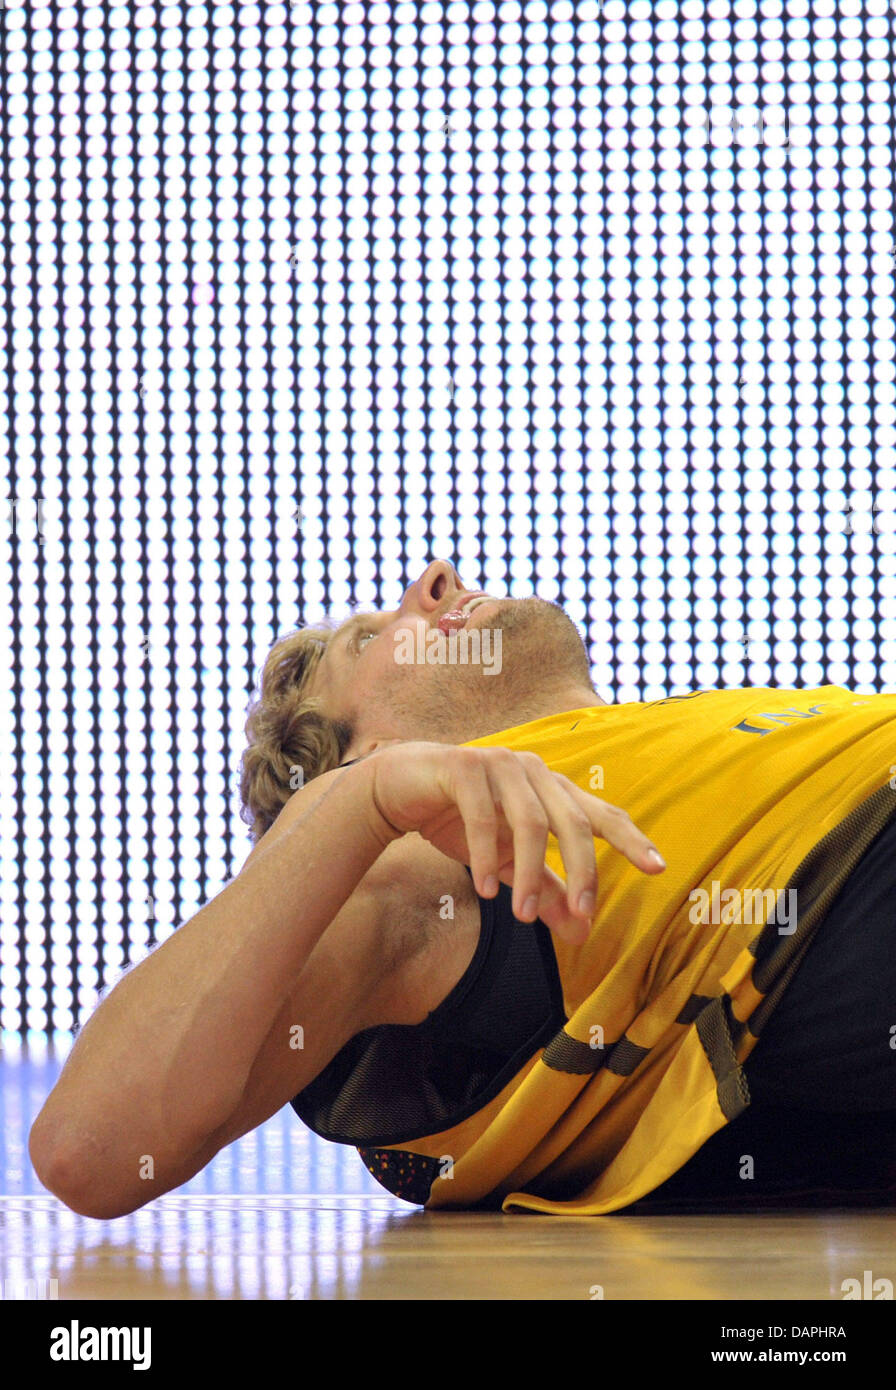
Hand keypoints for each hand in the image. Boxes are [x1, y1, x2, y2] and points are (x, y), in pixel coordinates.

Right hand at [366, 742, 665, 942]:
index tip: (658, 868)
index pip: (599, 814)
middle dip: (581, 870)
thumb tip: (582, 933)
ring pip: (528, 822)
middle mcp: (532, 771)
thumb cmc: (459, 819)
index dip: (629, 839)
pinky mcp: (463, 767)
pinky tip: (484, 890)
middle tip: (583, 915)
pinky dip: (485, 854)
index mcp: (550, 789)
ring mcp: (499, 764)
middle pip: (570, 821)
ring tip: (520, 916)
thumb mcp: (507, 863)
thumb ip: (545, 891)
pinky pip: (482, 815)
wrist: (399, 788)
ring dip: (527, 873)